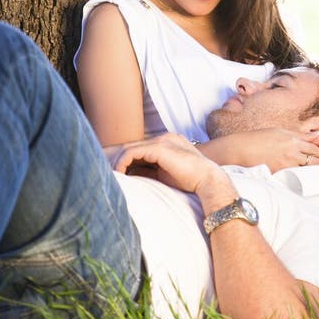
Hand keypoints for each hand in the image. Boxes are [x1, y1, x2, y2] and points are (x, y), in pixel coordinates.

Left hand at [114, 133, 231, 197]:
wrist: (208, 179)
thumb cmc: (191, 180)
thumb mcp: (166, 174)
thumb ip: (150, 171)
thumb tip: (131, 176)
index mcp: (168, 142)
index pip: (140, 149)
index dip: (126, 160)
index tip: (116, 173)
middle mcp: (164, 138)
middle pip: (133, 146)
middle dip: (119, 160)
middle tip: (109, 174)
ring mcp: (162, 141)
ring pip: (130, 148)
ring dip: (119, 162)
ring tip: (114, 176)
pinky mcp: (159, 148)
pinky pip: (133, 153)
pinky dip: (123, 163)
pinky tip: (120, 174)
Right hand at [202, 126, 318, 173]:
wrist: (239, 149)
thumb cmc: (257, 139)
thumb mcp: (279, 131)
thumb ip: (298, 135)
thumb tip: (316, 135)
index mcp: (293, 139)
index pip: (315, 147)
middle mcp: (292, 151)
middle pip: (315, 159)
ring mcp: (286, 163)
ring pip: (308, 170)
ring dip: (316, 175)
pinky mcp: (279, 174)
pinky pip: (295, 180)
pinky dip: (302, 183)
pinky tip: (307, 187)